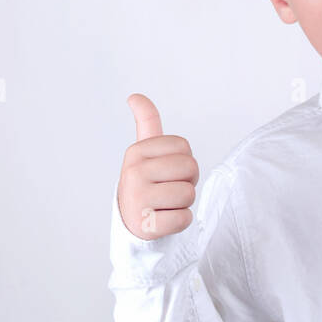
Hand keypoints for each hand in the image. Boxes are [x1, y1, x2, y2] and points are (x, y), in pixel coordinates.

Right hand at [117, 94, 199, 240]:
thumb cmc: (147, 183)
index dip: (183, 160)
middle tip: (168, 190)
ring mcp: (137, 199)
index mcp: (136, 152)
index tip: (166, 171)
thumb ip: (146, 122)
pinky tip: (162, 221)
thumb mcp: (144, 152)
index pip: (184, 147)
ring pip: (189, 194)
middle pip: (190, 168)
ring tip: (164, 205)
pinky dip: (179, 222)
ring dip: (183, 203)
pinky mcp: (146, 225)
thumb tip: (135, 95)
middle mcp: (132, 173)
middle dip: (187, 181)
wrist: (131, 222)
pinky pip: (184, 219)